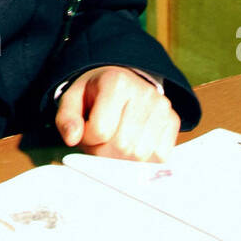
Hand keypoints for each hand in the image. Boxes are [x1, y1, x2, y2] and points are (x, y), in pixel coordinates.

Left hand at [54, 67, 179, 160]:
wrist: (122, 80)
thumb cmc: (95, 94)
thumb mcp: (73, 99)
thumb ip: (67, 118)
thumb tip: (72, 138)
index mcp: (116, 82)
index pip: (100, 131)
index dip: (88, 139)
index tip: (87, 131)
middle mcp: (144, 92)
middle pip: (122, 146)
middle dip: (105, 152)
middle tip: (100, 141)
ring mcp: (162, 107)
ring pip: (141, 156)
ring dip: (123, 158)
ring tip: (115, 142)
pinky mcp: (173, 120)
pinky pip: (159, 157)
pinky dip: (143, 160)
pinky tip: (133, 145)